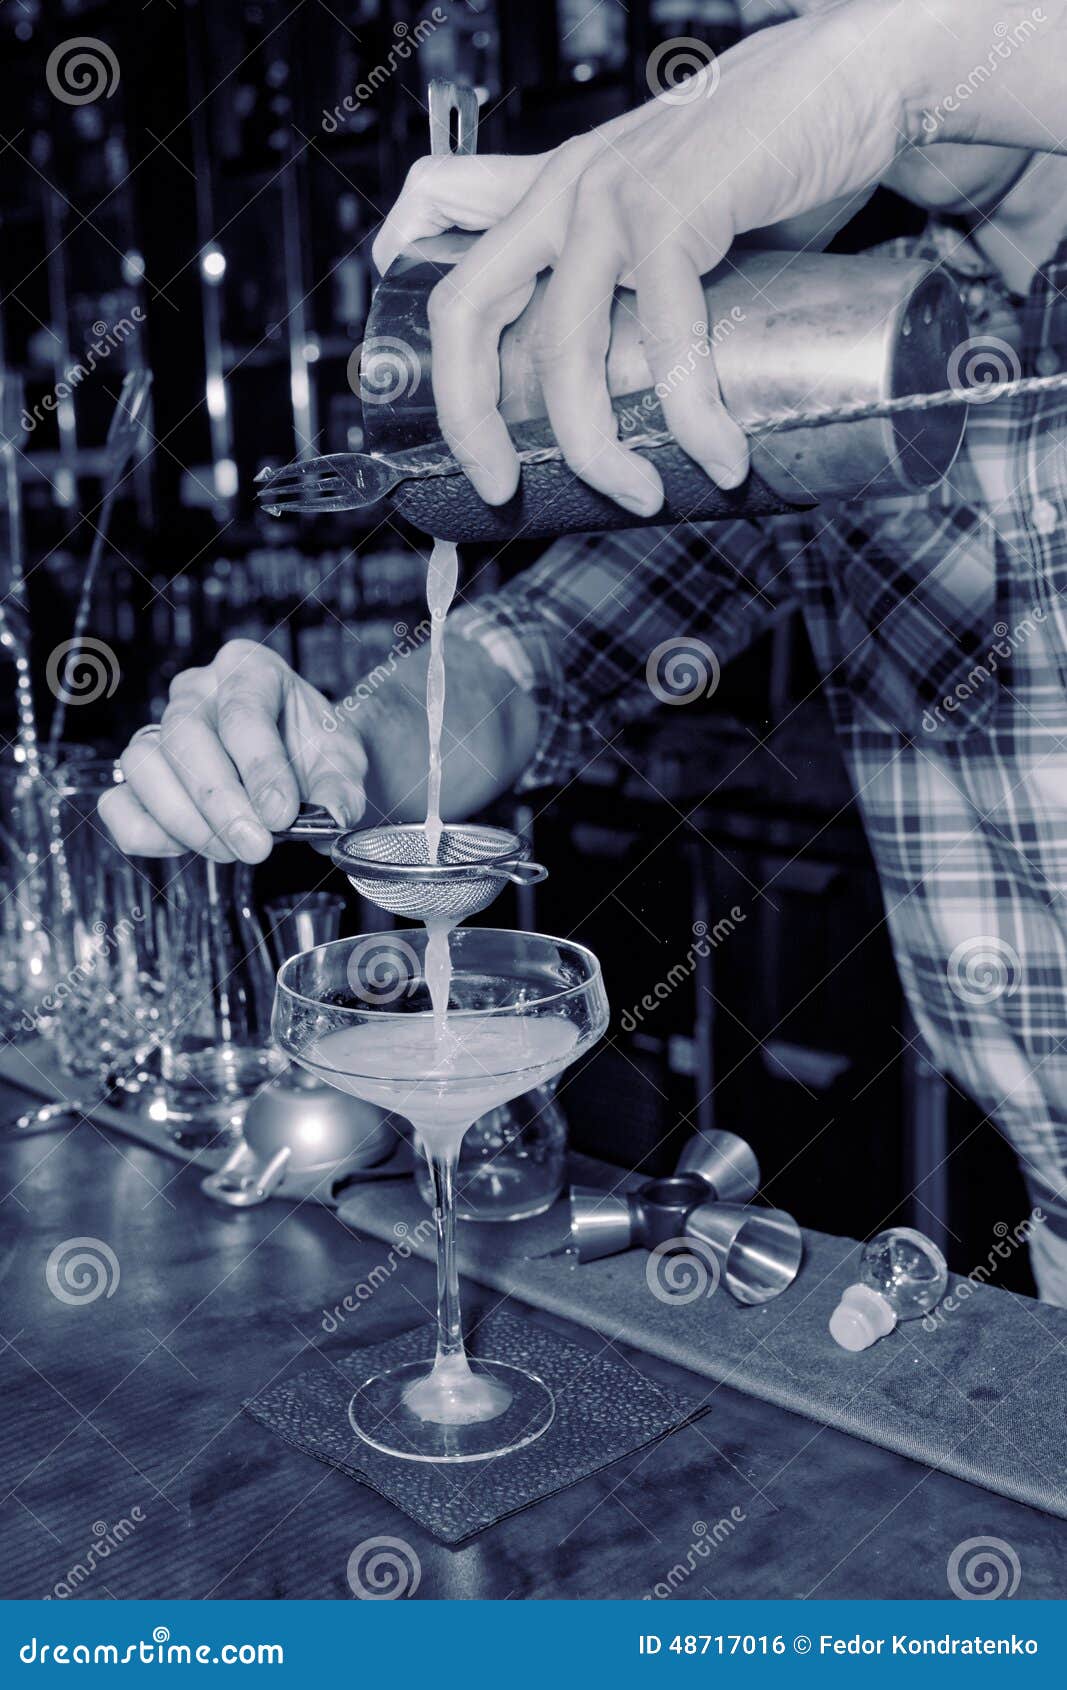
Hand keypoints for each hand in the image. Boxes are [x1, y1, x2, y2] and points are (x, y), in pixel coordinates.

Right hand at [99, 640, 368, 861]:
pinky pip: (119, 804)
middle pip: (185, 736)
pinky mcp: (143, 776)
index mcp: (249, 669)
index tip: (281, 814)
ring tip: (232, 849)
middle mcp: (196, 692)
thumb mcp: (343, 764)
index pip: (243, 711)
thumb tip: (331, 820)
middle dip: (219, 801)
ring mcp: (160, 730)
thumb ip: (340, 790)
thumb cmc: (316, 753)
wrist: (304, 767)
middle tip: (255, 846)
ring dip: (186, 821)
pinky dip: (147, 833)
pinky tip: (189, 848)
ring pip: (143, 766)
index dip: (260, 767)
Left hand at [374, 0, 913, 511]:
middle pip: (465, 311)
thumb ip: (632, 275)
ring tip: (640, 497)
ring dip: (597, 447)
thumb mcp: (672, 218)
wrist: (854, 83)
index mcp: (551, 192)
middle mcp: (564, 188)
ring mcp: (611, 194)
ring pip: (563, 347)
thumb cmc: (768, 161)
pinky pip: (665, 335)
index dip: (430, 338)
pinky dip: (694, 414)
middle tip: (503, 489)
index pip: (444, 249)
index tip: (453, 421)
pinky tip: (720, 454)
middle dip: (470, 420)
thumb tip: (629, 377)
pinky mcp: (673, 206)